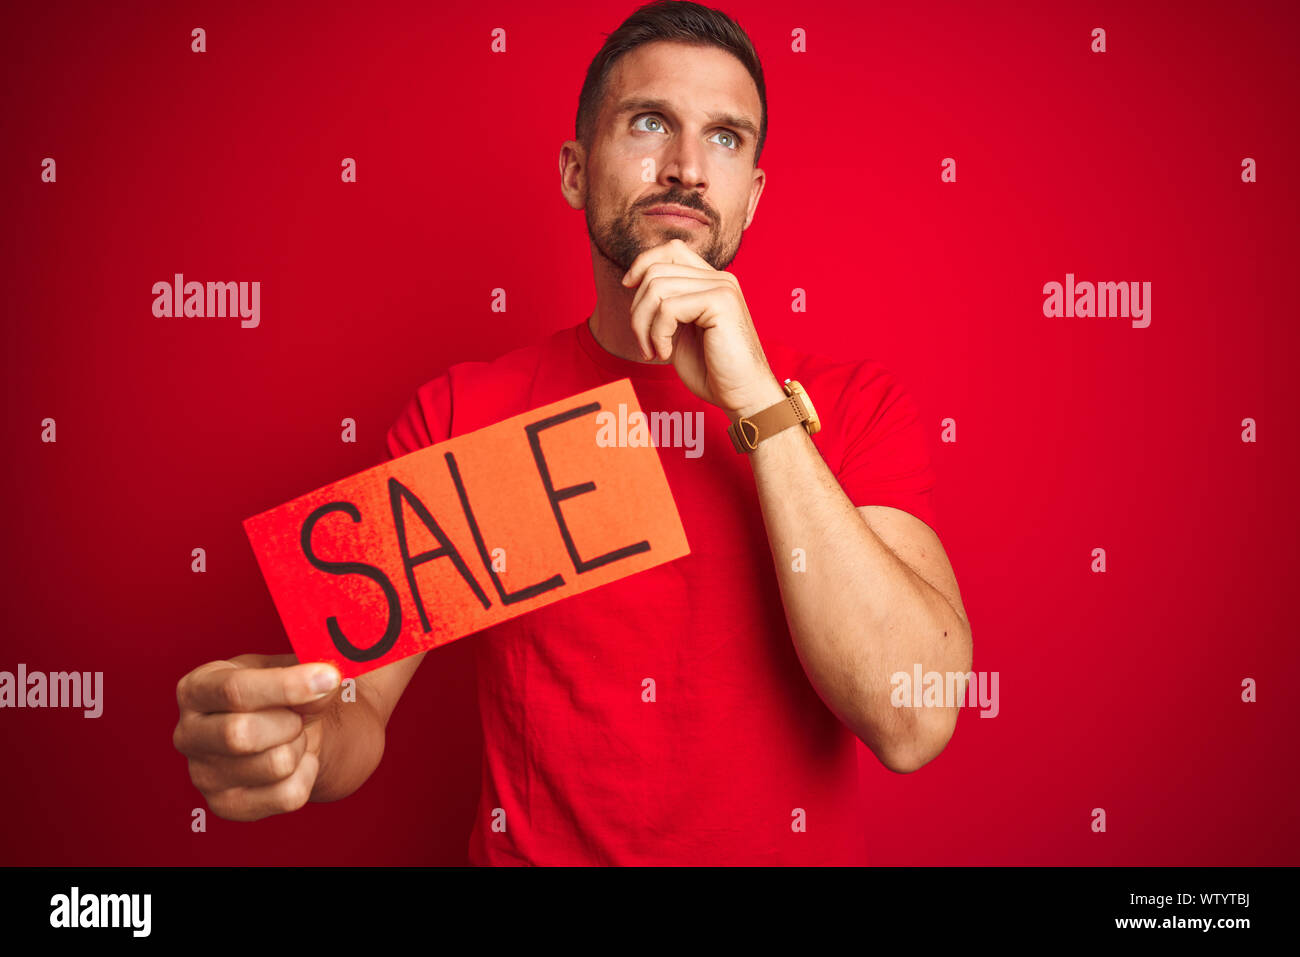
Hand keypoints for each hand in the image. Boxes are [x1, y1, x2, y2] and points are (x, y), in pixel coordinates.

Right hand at [172, 653, 340, 820]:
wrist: (281, 732)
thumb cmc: (277, 694)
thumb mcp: (289, 670)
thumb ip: (306, 671)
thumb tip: (326, 681)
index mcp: (196, 689)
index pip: (235, 689)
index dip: (286, 685)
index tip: (328, 677)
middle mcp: (188, 734)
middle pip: (242, 734)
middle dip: (289, 722)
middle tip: (298, 716)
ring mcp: (203, 775)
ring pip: (274, 765)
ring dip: (299, 746)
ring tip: (291, 736)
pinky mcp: (227, 806)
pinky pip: (288, 795)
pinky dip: (307, 773)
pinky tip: (296, 760)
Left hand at [621, 238, 784, 416]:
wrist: (743, 396)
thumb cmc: (713, 371)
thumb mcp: (680, 331)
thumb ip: (665, 305)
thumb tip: (633, 282)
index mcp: (712, 281)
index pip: (671, 249)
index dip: (643, 264)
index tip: (629, 289)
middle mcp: (720, 278)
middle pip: (656, 270)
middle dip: (637, 310)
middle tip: (645, 344)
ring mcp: (722, 287)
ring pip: (656, 287)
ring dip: (643, 325)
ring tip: (653, 351)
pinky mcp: (721, 302)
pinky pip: (668, 308)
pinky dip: (657, 334)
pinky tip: (666, 354)